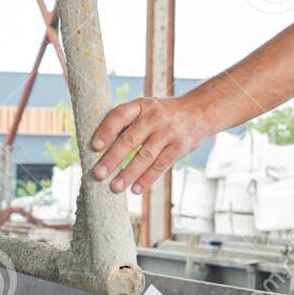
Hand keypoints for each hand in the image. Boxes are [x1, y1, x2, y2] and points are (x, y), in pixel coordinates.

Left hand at [89, 96, 208, 195]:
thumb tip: (100, 147)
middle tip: (98, 174)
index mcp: (141, 105)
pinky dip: (147, 179)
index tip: (94, 146)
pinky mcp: (179, 148)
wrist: (199, 111)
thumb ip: (128, 123)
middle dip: (113, 158)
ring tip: (115, 187)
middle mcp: (154, 117)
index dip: (106, 131)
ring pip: (145, 156)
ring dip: (128, 173)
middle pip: (130, 140)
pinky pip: (160, 166)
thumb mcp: (147, 108)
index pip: (120, 116)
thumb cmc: (163, 113)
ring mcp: (168, 133)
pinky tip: (135, 189)